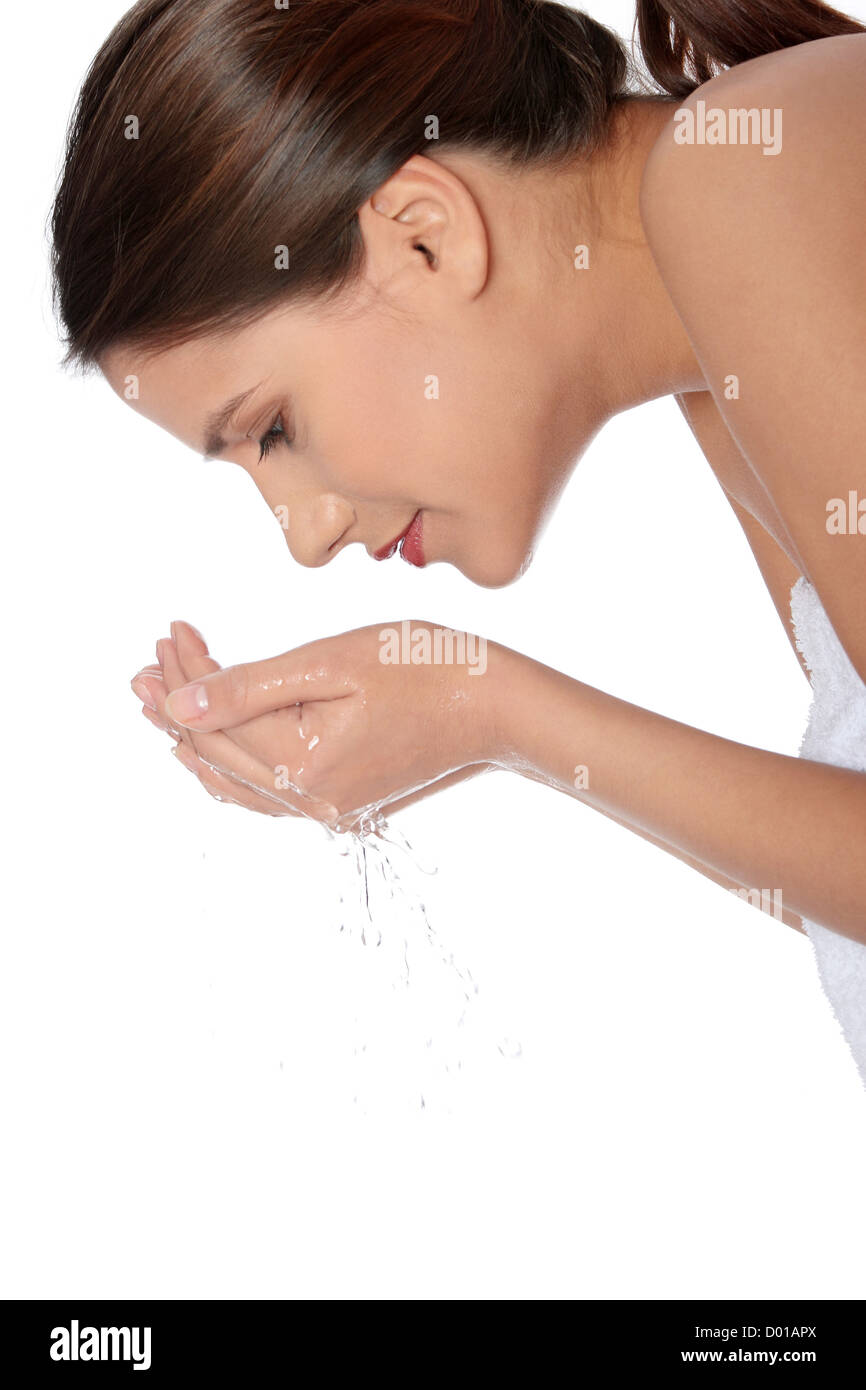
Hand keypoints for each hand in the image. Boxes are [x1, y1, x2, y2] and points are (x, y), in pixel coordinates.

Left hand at [131, 621, 506, 829]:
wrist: (497, 706)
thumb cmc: (425, 667)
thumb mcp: (332, 661)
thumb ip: (251, 686)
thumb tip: (178, 703)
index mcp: (303, 765)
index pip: (215, 720)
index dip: (183, 675)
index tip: (169, 631)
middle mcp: (311, 802)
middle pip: (217, 753)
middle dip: (177, 704)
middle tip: (145, 663)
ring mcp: (328, 810)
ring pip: (236, 782)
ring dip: (195, 740)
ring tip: (157, 704)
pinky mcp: (345, 805)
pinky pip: (267, 796)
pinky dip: (231, 769)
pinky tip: (211, 749)